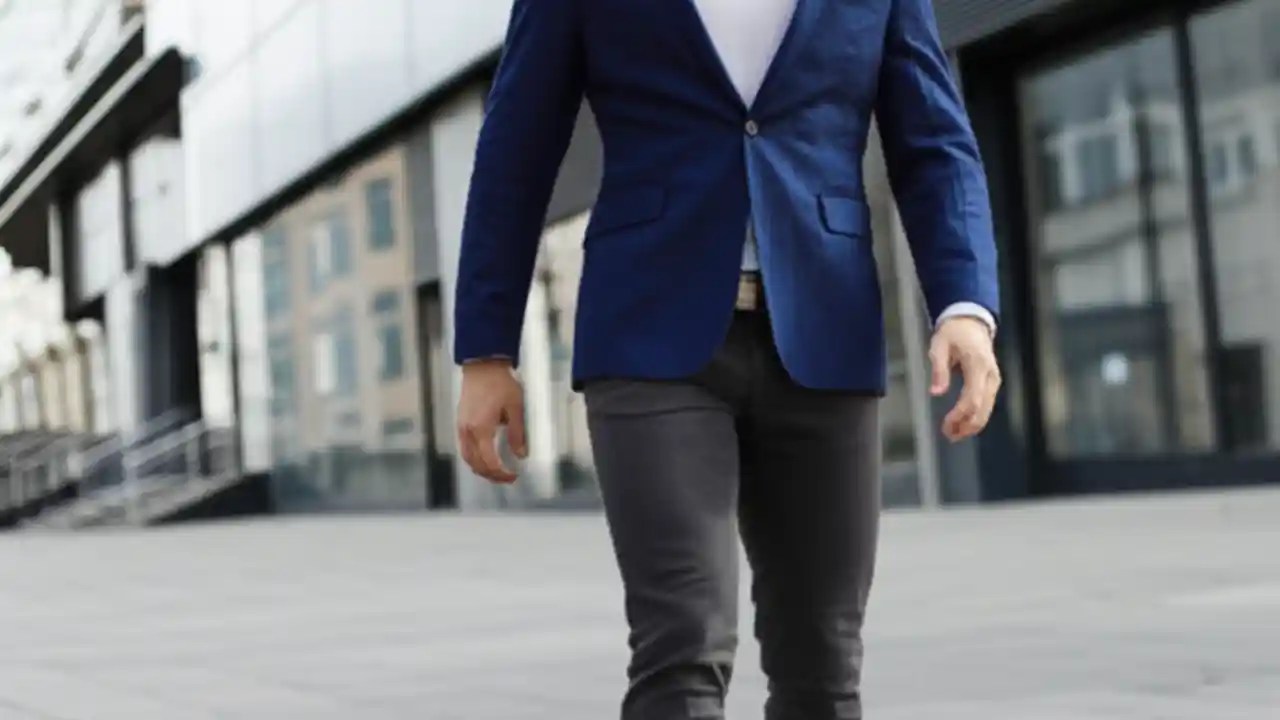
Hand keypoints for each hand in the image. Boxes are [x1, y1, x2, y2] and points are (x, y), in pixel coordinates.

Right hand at [457, 360, 527, 483]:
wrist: (483, 366)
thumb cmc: (500, 384)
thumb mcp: (516, 408)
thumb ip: (518, 434)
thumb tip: (521, 455)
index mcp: (481, 429)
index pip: (489, 461)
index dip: (501, 473)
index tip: (513, 476)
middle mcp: (468, 431)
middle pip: (476, 464)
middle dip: (491, 475)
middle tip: (507, 478)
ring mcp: (462, 427)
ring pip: (467, 458)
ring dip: (481, 469)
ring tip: (497, 472)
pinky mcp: (461, 422)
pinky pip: (465, 448)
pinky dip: (474, 458)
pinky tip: (486, 458)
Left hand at [929, 317, 1000, 442]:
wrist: (971, 322)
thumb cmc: (953, 333)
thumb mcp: (939, 346)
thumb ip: (939, 369)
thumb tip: (936, 392)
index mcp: (978, 365)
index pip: (972, 397)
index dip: (960, 415)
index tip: (946, 424)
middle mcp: (990, 375)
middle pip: (983, 408)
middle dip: (966, 425)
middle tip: (948, 435)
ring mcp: (994, 380)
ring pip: (987, 410)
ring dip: (971, 425)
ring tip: (952, 435)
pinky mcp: (992, 383)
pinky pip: (987, 405)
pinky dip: (975, 418)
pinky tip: (962, 425)